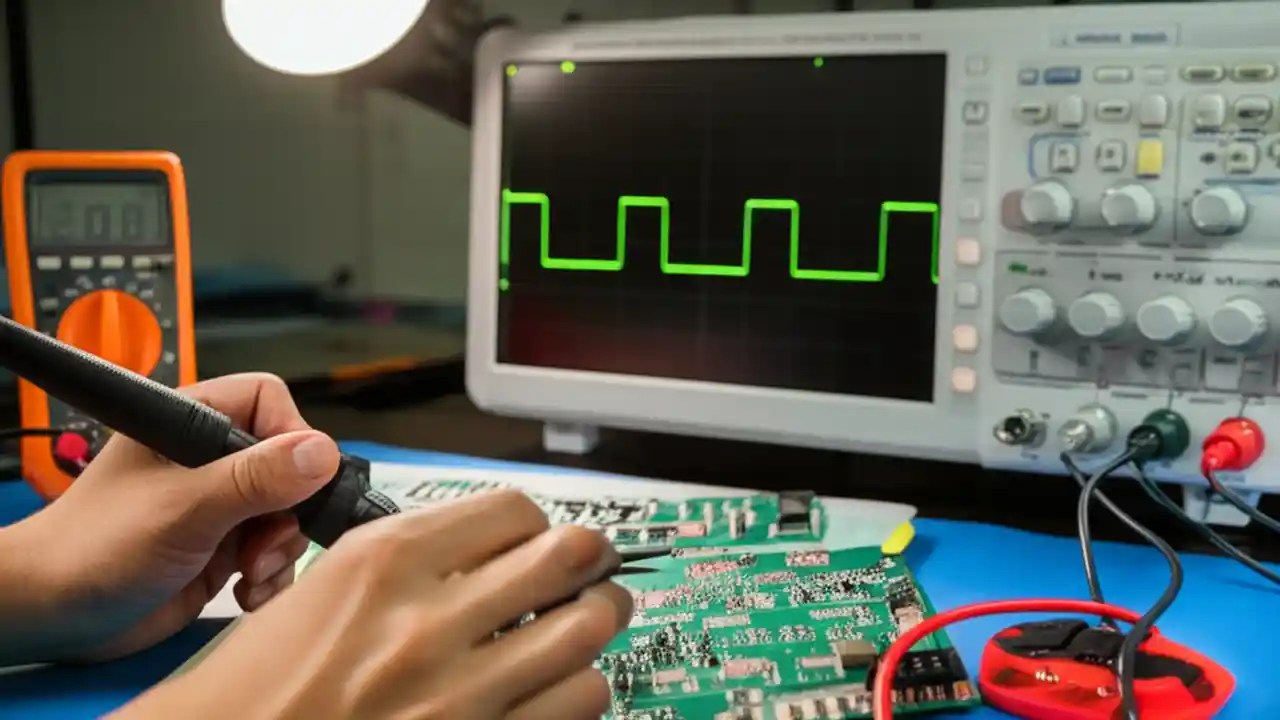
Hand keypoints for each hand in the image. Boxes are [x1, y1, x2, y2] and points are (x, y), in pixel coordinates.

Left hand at [0, 373, 341, 664]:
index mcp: (191, 423)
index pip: (270, 402)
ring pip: (289, 514)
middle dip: (289, 511)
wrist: (53, 614)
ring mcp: (219, 505)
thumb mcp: (184, 510)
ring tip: (251, 574)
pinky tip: (248, 592)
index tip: (296, 484)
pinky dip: (271, 575)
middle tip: (265, 543)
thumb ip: (254, 480)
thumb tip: (322, 452)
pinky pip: (275, 552)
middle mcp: (210, 459)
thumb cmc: (94, 548)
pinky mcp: (223, 547)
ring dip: (281, 550)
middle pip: (290, 465)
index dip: (292, 437)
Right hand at [119, 490, 632, 719]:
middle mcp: (427, 620)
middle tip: (589, 572)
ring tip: (578, 632)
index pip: (515, 509)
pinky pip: (575, 707)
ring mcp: (456, 693)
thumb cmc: (252, 687)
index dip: (537, 523)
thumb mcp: (320, 586)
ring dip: (592, 628)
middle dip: (592, 560)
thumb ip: (410, 559)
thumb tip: (493, 552)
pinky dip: (577, 692)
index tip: (537, 539)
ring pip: (587, 635)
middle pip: (571, 557)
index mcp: (384, 561)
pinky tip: (554, 690)